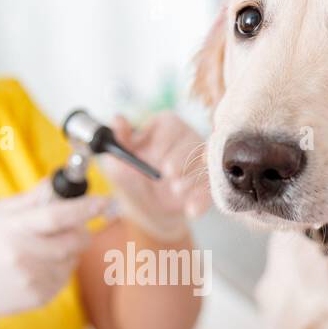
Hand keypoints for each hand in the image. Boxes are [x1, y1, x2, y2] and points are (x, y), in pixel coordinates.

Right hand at [0, 179, 110, 328]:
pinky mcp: (41, 296)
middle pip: (74, 239)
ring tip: (42, 247)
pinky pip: (66, 275)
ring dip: (69, 249)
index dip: (85, 208)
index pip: (56, 216)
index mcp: (12, 229)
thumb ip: (29, 200)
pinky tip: (37, 265)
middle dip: (81, 230)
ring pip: (73, 258)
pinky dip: (60, 266)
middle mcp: (24, 256)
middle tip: (72, 225)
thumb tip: (57, 182)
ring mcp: (34, 279)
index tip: (104, 200)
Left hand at [104, 112, 211, 242]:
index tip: (155, 158)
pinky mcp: (207, 182)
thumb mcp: (120, 160)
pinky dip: (201, 199)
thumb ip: (119, 140)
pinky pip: (210, 188)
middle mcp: (187, 138)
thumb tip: (117, 118)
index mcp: (166, 126)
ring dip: (191, 178)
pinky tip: (191, 210)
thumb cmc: (133, 177)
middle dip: (180, 159)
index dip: (164, 143)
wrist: (147, 208)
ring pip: (204, 164)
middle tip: (168, 173)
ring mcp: (200, 161)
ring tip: (176, 190)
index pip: (171, 126)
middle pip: (191, 143)